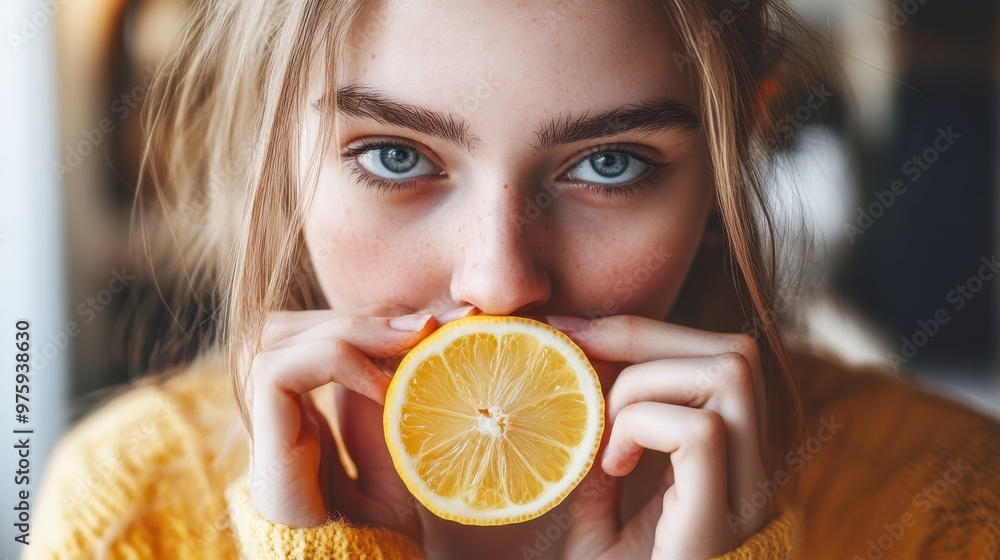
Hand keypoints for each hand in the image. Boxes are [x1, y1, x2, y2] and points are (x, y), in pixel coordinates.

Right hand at [245, 305, 438, 537]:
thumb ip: (389, 403)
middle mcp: (275, 419)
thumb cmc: (382, 532)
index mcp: (299, 417)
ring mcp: (266, 433)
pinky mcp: (267, 450)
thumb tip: (409, 346)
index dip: (368, 322)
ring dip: (349, 328)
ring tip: (412, 340)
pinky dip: (335, 361)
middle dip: (359, 315)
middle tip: (427, 323)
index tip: (435, 321)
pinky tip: (386, 384)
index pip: (313, 340)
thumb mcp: (399, 452)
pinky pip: (279, 374)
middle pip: (288, 328)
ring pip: (275, 338)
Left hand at [550, 315, 772, 559]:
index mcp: (736, 456)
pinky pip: (702, 431)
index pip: (722, 354)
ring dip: (644, 384)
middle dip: (645, 338)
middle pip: (735, 351)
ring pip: (729, 373)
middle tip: (576, 360)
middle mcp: (759, 470)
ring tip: (604, 435)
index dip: (645, 329)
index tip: (570, 327)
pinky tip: (611, 462)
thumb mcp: (591, 486)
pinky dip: (643, 426)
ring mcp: (750, 496)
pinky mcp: (724, 520)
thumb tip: (576, 354)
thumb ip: (599, 428)